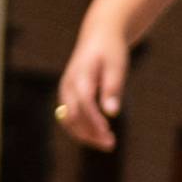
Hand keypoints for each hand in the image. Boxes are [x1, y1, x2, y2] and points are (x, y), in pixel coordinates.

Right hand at [54, 19, 136, 150]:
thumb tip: (112, 113)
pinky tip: (99, 135)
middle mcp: (67, 85)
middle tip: (111, 144)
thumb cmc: (111, 50)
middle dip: (90, 132)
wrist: (98, 36)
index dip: (94, 119)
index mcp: (80, 75)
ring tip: (108, 143)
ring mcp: (65, 91)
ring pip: (69, 120)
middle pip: (73, 116)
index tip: (107, 132)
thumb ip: (113, 87)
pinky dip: (83, 128)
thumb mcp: (117, 65)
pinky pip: (71, 117)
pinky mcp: (68, 96)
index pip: (84, 102)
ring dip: (86, 134)